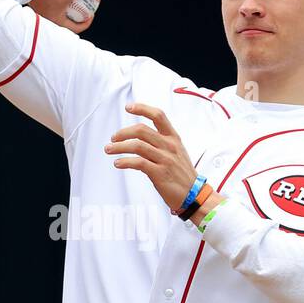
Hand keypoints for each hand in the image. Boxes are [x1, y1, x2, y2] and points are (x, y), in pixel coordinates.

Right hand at [27, 0, 106, 32]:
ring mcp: (35, 6)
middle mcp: (42, 16)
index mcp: (54, 20)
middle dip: (76, 10)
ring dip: (66, 0)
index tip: (92, 12)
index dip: (87, 21)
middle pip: (65, 17)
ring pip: (56, 6)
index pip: (74, 27)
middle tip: (83, 0)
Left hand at [104, 103, 224, 219]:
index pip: (158, 116)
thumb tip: (140, 138)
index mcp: (173, 138)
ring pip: (137, 145)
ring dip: (119, 147)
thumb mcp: (176, 152)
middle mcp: (169, 146)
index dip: (142, 108)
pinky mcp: (160, 173)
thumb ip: (161, 143)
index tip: (129, 107)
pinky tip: (118, 163)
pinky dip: (125, 162)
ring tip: (109, 150)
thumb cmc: (182, 174)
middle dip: (123, 132)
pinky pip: (138, 163)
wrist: (194, 195)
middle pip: (142, 130)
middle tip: (113, 138)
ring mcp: (165, 159)